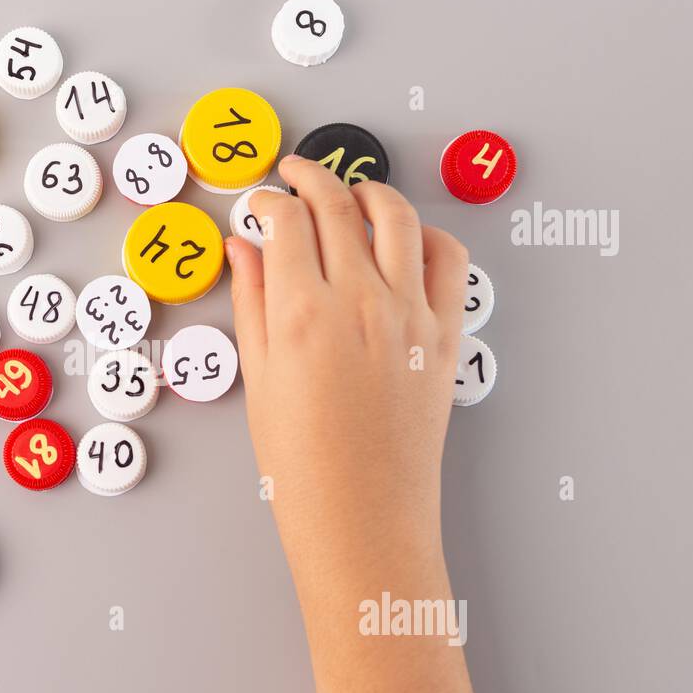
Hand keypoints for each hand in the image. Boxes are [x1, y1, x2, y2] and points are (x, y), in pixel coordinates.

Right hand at [228, 158, 466, 581]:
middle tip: (294, 173)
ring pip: (396, 215)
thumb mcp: (259, 380)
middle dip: (309, 176)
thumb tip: (244, 249)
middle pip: (336, 204)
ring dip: (368, 189)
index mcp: (302, 314)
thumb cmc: (303, 467)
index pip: (284, 220)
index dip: (266, 199)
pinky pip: (448, 259)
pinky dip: (427, 234)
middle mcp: (359, 302)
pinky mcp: (445, 335)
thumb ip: (253, 302)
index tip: (259, 202)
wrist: (362, 519)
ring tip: (351, 190)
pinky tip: (404, 237)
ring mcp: (409, 315)